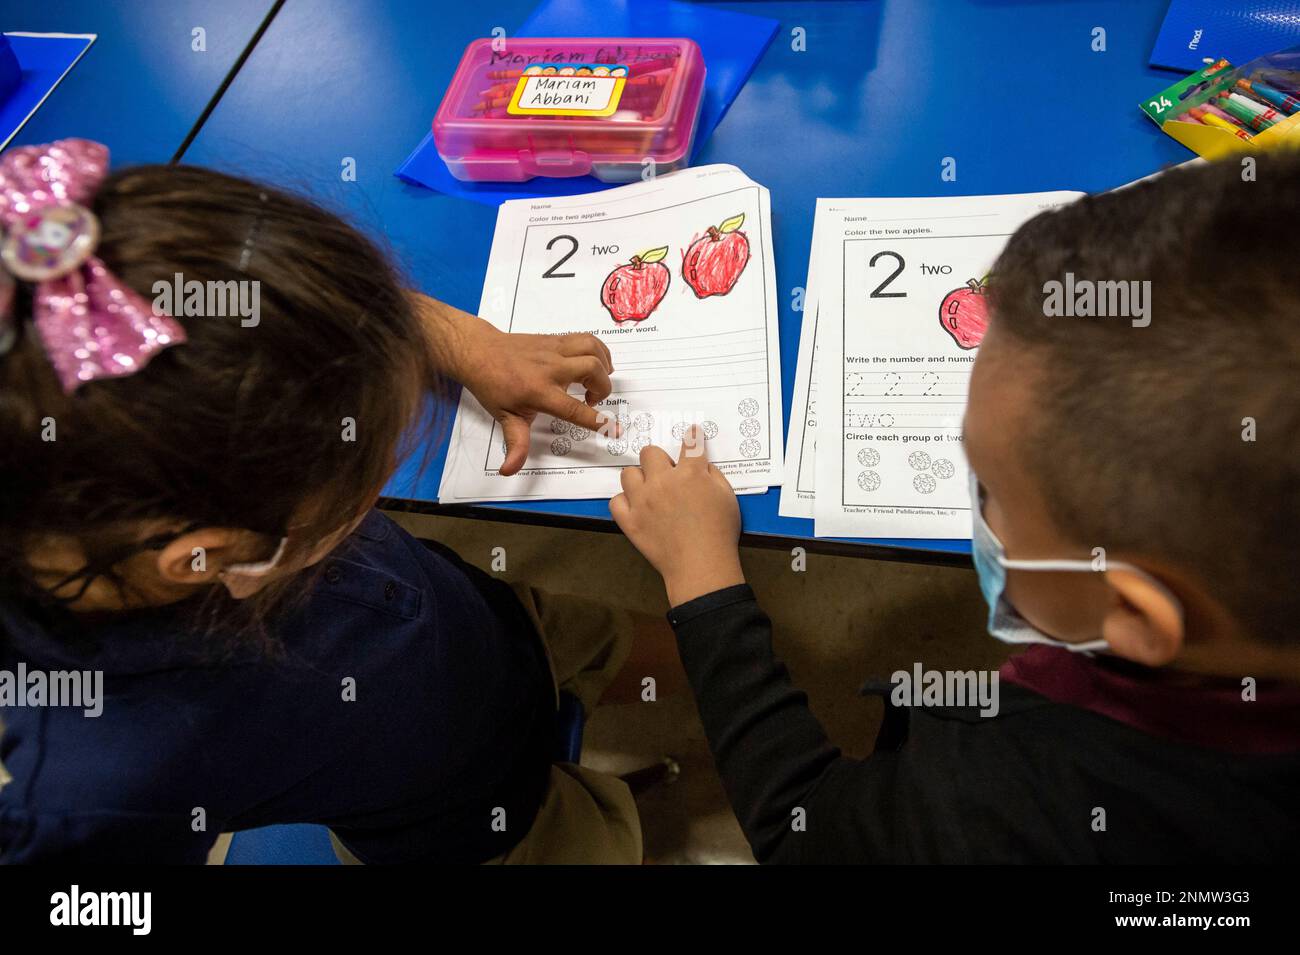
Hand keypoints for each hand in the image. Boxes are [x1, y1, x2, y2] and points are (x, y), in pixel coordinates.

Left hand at [412, 293, 616, 474]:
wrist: (479, 352)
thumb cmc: (492, 385)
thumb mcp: (505, 417)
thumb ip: (515, 444)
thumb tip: (509, 470)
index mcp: (540, 391)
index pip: (575, 410)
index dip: (598, 421)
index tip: (615, 431)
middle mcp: (551, 368)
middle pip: (593, 370)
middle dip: (603, 388)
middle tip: (591, 400)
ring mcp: (554, 350)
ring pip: (592, 348)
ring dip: (604, 365)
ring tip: (597, 379)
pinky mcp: (555, 339)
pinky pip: (585, 339)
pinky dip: (598, 350)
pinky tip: (594, 363)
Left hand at [610, 427, 744, 606]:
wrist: (701, 567)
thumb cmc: (719, 533)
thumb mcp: (727, 497)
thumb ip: (712, 475)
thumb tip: (700, 465)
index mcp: (690, 474)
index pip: (690, 444)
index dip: (692, 436)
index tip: (691, 435)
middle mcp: (662, 482)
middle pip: (649, 452)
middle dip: (659, 460)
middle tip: (668, 475)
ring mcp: (642, 501)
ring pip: (628, 473)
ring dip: (640, 479)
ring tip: (650, 491)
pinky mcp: (630, 521)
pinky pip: (616, 501)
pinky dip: (625, 502)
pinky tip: (636, 507)